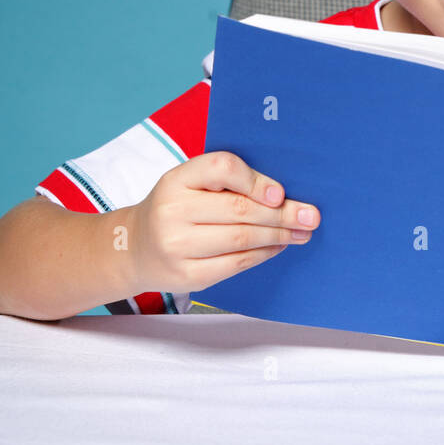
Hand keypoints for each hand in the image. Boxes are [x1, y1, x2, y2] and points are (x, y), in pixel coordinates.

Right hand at [126, 151, 319, 295]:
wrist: (133, 248)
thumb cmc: (175, 208)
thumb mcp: (189, 183)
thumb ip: (227, 181)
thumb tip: (281, 193)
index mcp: (176, 179)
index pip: (221, 169)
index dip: (255, 181)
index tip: (280, 193)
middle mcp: (172, 211)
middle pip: (239, 210)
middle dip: (282, 214)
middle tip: (310, 215)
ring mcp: (177, 246)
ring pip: (242, 239)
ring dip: (279, 235)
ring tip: (301, 232)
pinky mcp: (187, 275)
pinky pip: (236, 264)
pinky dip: (263, 254)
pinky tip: (278, 246)